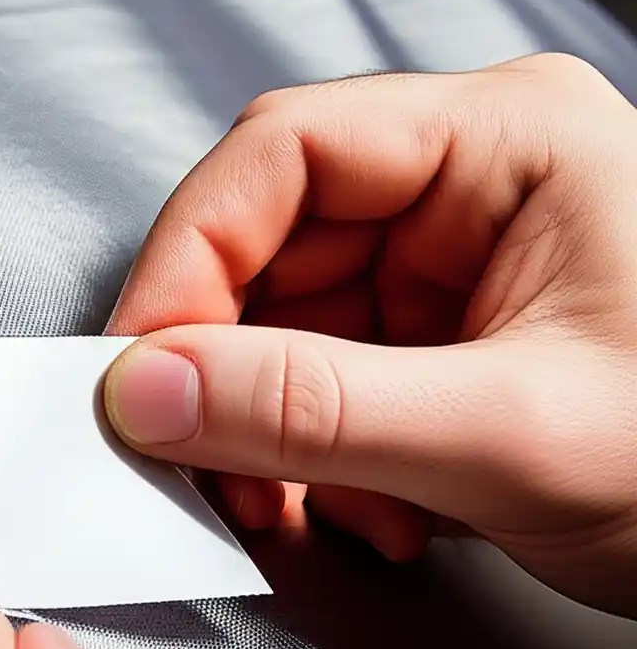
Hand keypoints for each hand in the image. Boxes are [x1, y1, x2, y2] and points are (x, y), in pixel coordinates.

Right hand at [103, 53, 636, 616]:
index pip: (284, 156)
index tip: (139, 360)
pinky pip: (323, 377)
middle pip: (271, 246)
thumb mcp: (510, 435)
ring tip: (299, 503)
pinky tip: (362, 506)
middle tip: (199, 452)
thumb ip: (316, 410)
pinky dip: (313, 454)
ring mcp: (450, 266)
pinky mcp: (439, 340)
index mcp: (505, 142)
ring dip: (270, 428)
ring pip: (284, 324)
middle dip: (226, 367)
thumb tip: (155, 390)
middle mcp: (468, 188)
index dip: (190, 256)